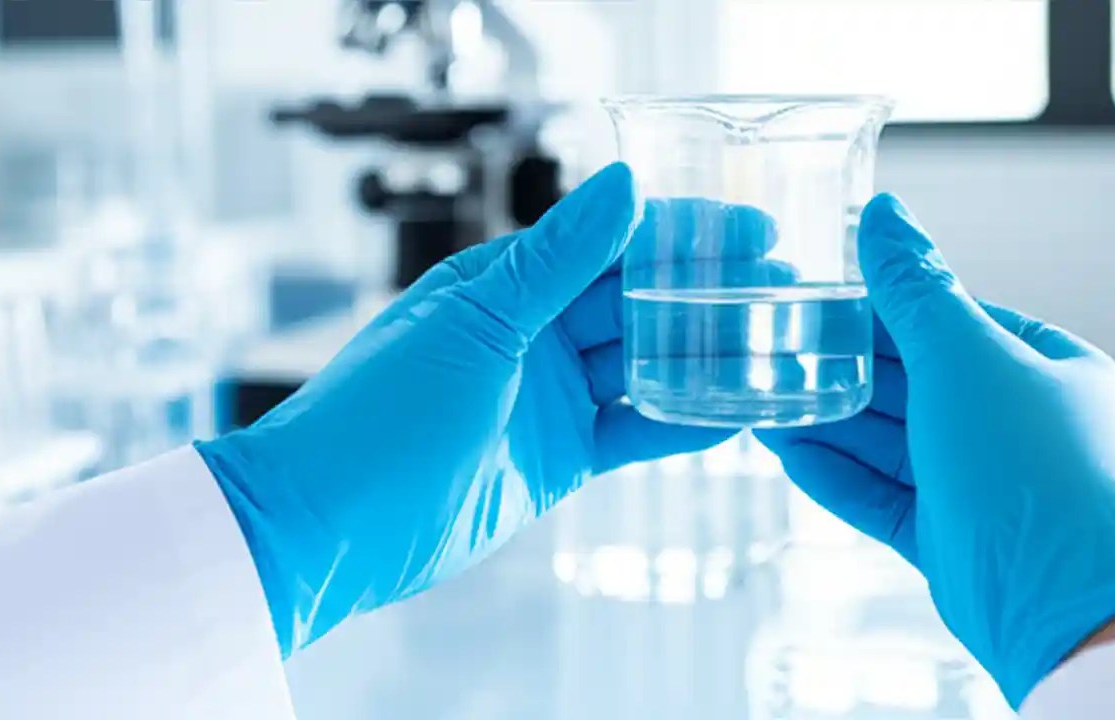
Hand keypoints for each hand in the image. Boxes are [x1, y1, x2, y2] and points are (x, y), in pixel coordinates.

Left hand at [196, 164, 735, 655]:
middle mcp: (532, 334)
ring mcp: (547, 398)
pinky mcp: (558, 458)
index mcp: (505, 284)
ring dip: (700, 360)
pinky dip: (677, 425)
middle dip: (704, 295)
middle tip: (782, 288)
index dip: (678, 233)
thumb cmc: (382, 411)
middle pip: (634, 305)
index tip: (748, 226)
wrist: (333, 524)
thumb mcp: (478, 322)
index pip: (608, 244)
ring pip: (641, 369)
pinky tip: (730, 415)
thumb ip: (558, 260)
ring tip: (773, 347)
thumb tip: (625, 186)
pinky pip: (631, 434)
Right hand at [756, 194, 1114, 707]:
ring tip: (763, 402)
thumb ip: (915, 291)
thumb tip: (884, 213)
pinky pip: (882, 497)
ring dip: (825, 422)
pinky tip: (790, 454)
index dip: (874, 308)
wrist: (1071, 614)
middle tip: (770, 351)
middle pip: (909, 384)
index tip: (812, 297)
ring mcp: (981, 486)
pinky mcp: (950, 539)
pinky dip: (836, 476)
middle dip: (838, 368)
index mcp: (1042, 367)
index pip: (946, 320)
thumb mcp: (967, 360)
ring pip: (888, 443)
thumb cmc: (1041, 479)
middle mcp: (1014, 425)